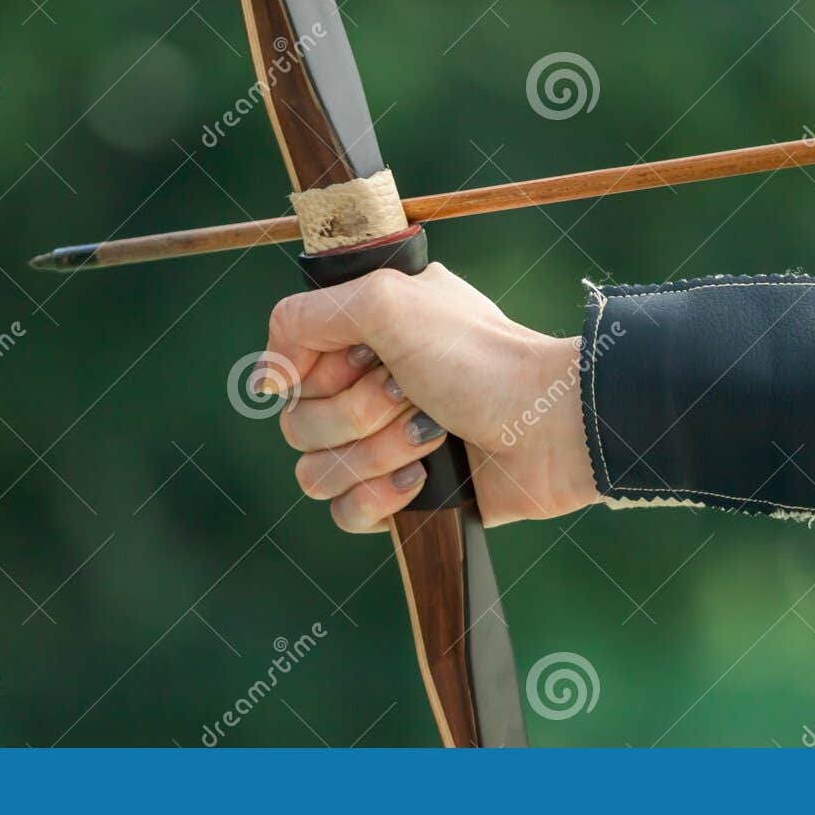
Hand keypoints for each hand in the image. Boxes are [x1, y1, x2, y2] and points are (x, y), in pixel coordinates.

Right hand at [262, 264, 597, 532]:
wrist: (550, 427)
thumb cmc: (480, 358)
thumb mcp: (387, 301)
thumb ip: (305, 319)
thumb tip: (264, 380)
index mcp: (362, 333)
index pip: (288, 365)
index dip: (314, 371)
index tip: (363, 358)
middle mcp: (366, 384)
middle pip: (297, 422)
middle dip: (355, 413)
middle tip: (411, 394)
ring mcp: (383, 443)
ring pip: (316, 471)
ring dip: (375, 453)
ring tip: (430, 434)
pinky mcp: (403, 496)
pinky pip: (344, 513)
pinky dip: (382, 498)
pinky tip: (423, 477)